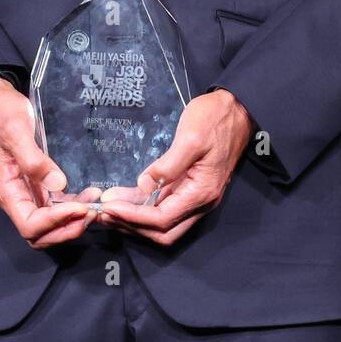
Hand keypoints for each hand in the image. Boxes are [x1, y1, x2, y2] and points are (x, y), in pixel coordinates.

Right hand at [0, 73, 94, 248]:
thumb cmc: (0, 113)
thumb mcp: (16, 131)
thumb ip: (34, 160)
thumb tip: (58, 184)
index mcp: (6, 190)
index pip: (30, 225)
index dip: (56, 222)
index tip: (80, 207)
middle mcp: (15, 196)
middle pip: (40, 233)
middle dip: (66, 228)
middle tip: (91, 213)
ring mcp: (25, 191)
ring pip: (48, 223)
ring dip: (71, 221)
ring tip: (94, 207)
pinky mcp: (35, 183)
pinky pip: (53, 205)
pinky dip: (71, 207)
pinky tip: (87, 196)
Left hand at [96, 88, 254, 245]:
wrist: (237, 109)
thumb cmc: (215, 119)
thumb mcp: (190, 138)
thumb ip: (168, 165)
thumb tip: (144, 186)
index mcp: (202, 192)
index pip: (162, 219)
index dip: (132, 217)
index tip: (108, 206)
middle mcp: (201, 202)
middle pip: (162, 231)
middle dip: (130, 226)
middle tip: (102, 214)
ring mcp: (196, 197)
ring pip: (162, 224)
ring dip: (135, 220)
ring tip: (107, 210)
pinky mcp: (190, 188)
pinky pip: (165, 207)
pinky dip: (143, 208)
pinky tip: (125, 199)